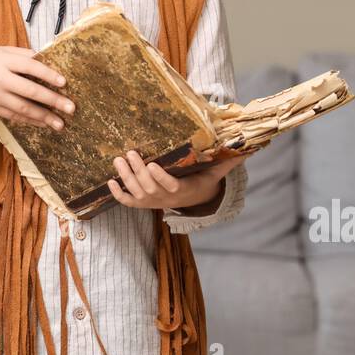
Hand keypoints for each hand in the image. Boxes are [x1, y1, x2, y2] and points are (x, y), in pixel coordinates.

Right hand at [0, 46, 75, 129]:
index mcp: (4, 61)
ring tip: (61, 124)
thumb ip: (24, 55)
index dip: (48, 74)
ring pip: (23, 108)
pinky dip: (31, 121)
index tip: (64, 82)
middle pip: (30, 91)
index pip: (30, 67)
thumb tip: (49, 59)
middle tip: (71, 108)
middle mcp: (0, 79)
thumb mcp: (2, 51)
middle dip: (52, 100)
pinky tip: (44, 123)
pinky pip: (15, 116)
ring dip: (44, 117)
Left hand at [108, 150, 241, 211]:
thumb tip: (246, 151)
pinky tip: (109, 182)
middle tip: (130, 153)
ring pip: (136, 192)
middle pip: (149, 187)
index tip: (153, 165)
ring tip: (118, 160)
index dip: (161, 178)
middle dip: (138, 171)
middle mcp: (165, 198)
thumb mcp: (213, 175)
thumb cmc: (200, 181)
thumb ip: (226, 163)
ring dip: (125, 178)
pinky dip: (117, 195)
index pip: (170, 186)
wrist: (191, 200)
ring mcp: (152, 202)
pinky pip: (128, 202)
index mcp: (182, 190)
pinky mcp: (143, 203)